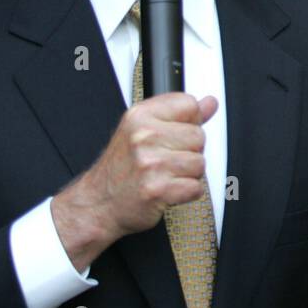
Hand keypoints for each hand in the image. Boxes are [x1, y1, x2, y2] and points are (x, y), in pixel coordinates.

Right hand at [52, 93, 217, 271]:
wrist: (97, 204)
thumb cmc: (121, 169)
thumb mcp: (142, 131)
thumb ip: (179, 115)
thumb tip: (210, 103)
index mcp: (140, 116)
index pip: (189, 104)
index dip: (189, 122)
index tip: (174, 135)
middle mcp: (143, 136)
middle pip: (199, 136)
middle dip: (189, 152)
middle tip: (166, 161)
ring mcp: (150, 163)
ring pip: (200, 163)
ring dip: (188, 175)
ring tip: (165, 176)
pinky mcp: (157, 189)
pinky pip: (196, 188)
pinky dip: (187, 193)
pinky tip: (168, 191)